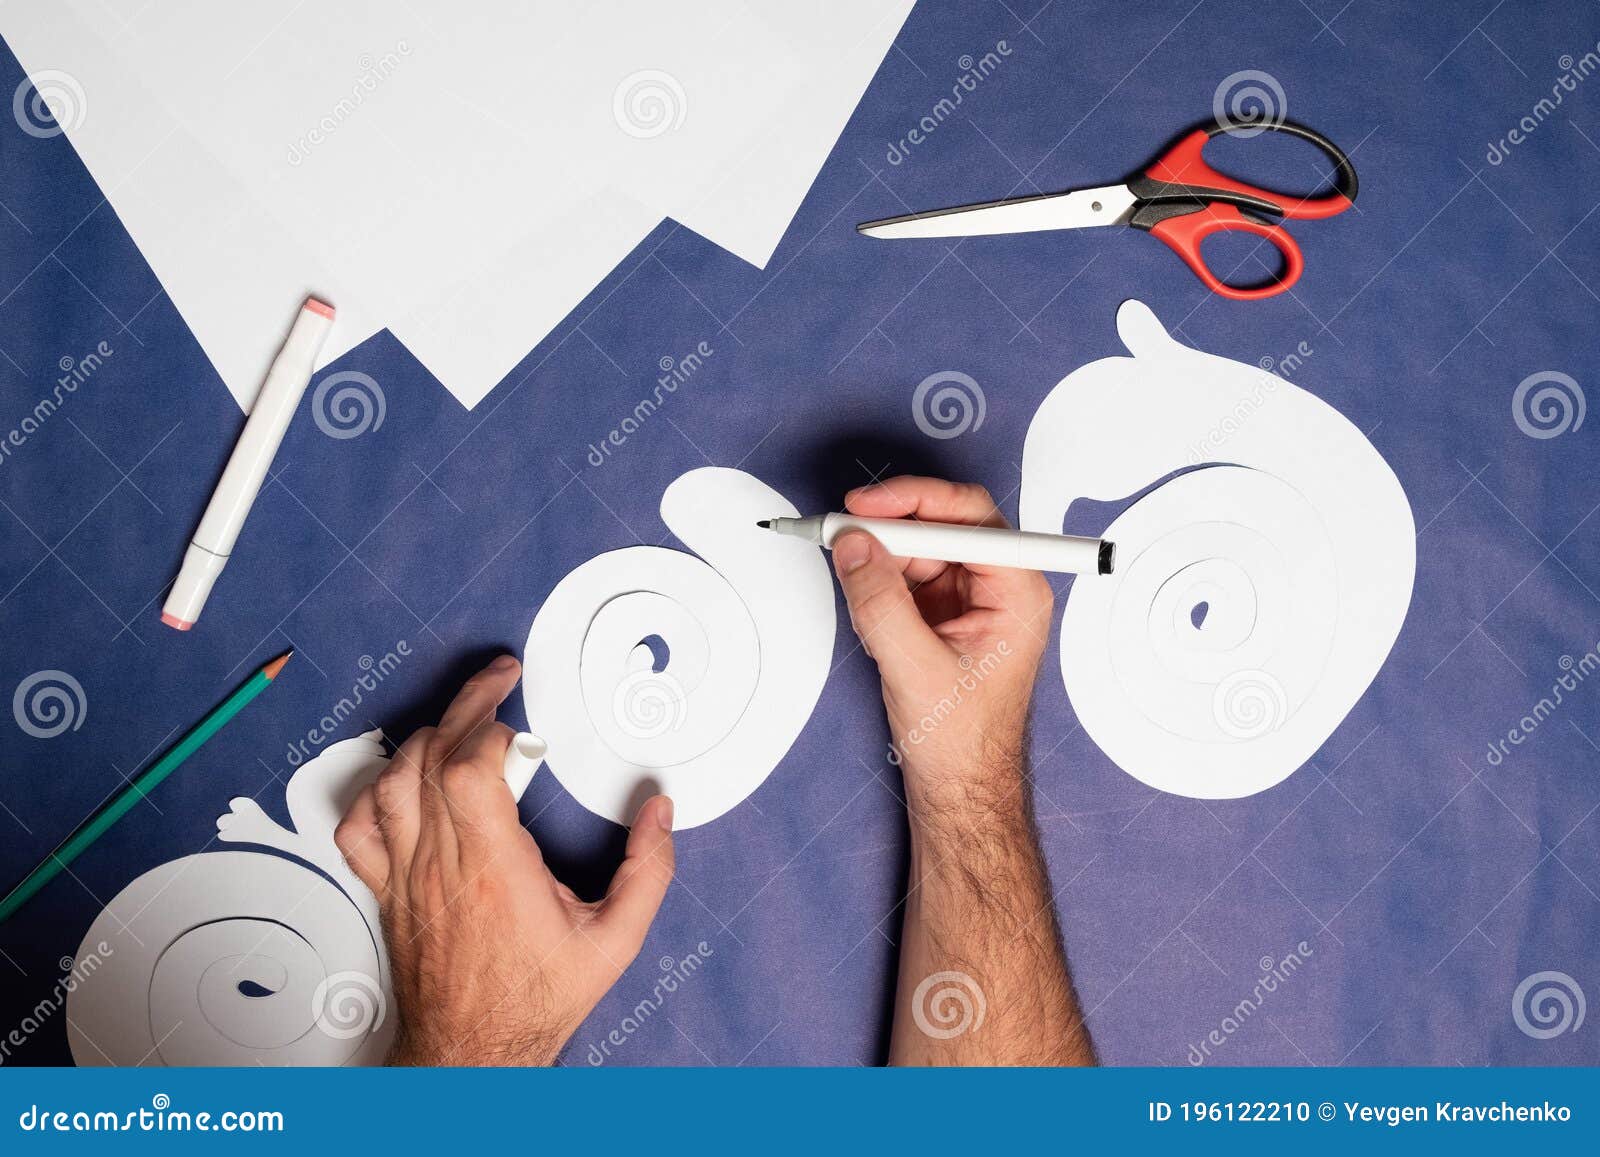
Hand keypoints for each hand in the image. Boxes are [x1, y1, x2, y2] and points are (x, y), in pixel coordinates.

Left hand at [334, 655, 674, 1065]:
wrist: (473, 1056)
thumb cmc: (534, 1001)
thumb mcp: (615, 941)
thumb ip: (647, 871)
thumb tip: (659, 813)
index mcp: (494, 869)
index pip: (469, 769)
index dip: (492, 726)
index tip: (522, 722)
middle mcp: (441, 866)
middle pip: (431, 758)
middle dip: (465, 706)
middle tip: (496, 683)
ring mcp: (406, 877)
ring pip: (392, 783)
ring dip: (424, 739)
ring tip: (458, 721)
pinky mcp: (387, 892)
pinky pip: (359, 827)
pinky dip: (376, 790)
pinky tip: (402, 779)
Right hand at [831, 478, 1053, 800]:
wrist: (958, 786)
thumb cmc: (963, 741)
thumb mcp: (914, 668)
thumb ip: (880, 603)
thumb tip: (855, 547)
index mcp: (1017, 593)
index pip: (970, 517)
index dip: (916, 502)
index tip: (868, 507)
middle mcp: (1000, 586)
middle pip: (943, 523)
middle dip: (890, 526)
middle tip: (843, 528)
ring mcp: (971, 597)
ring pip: (920, 548)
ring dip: (881, 556)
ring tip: (848, 568)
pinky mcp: (944, 611)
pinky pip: (907, 574)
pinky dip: (879, 582)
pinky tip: (865, 603)